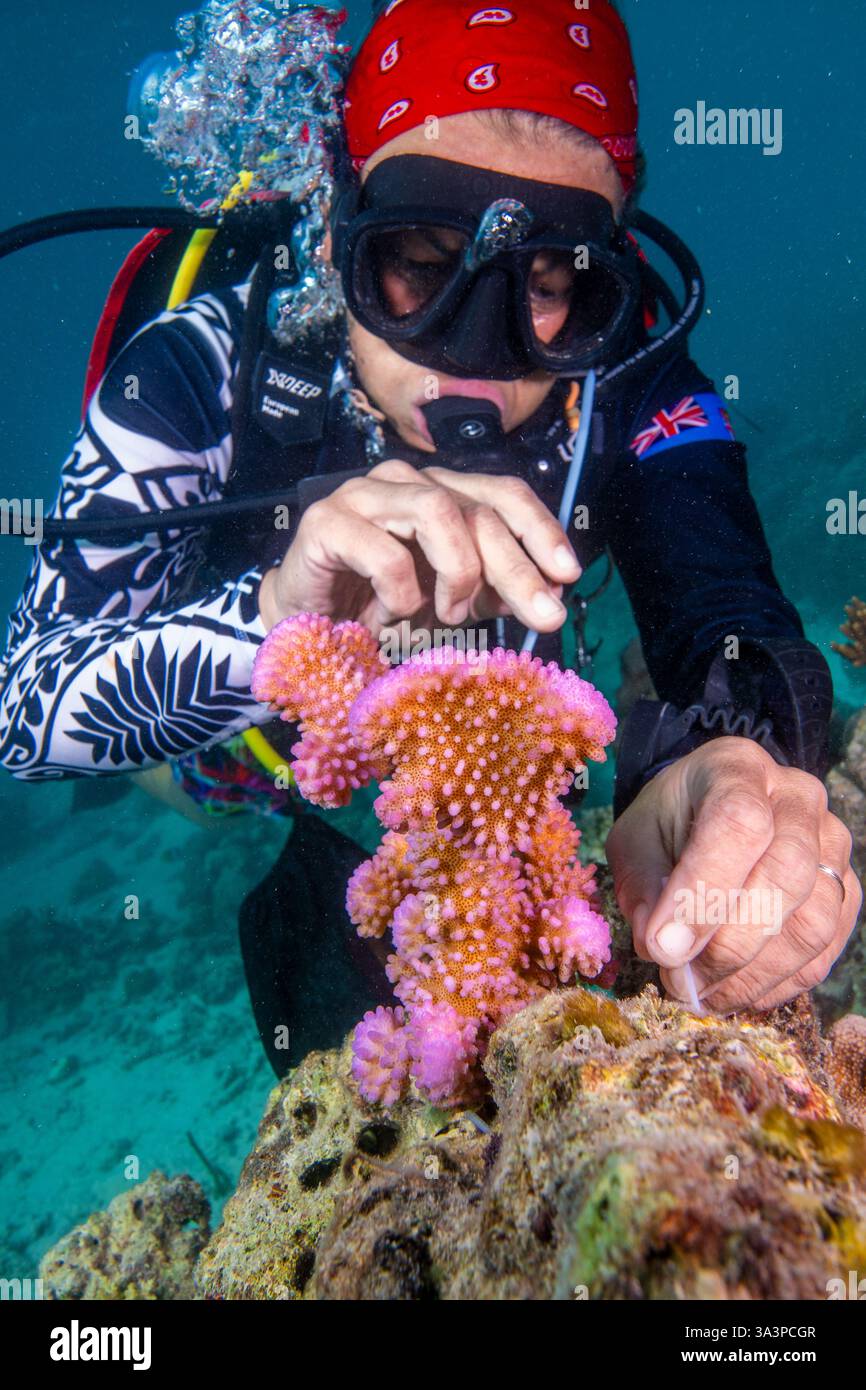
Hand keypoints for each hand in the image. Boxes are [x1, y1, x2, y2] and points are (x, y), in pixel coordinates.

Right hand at [258, 457, 580, 633]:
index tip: (568, 574)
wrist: (304, 624)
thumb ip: (492, 587)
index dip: (540, 528)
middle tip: (543, 617)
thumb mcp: (449, 599)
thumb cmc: (377, 605)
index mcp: (439, 491)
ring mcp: (363, 495)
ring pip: (437, 511)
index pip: (502, 492)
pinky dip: (401, 593)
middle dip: (517, 568)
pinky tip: (392, 614)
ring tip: (450, 616)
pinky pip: (384, 553)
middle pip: (477, 509)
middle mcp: (404, 481)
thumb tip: (551, 592)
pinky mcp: (326, 522)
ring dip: (458, 573)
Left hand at [606, 736, 860, 1011]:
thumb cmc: (668, 824)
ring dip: (753, 974)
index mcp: (738, 768)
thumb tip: (661, 946)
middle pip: (787, 875)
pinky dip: (777, 984)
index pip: (739, 823)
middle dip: (728, 945)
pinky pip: (824, 951)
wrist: (706, 813)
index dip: (703, 891)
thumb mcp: (634, 840)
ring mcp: (832, 844)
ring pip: (814, 922)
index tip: (664, 947)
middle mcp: (798, 799)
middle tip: (679, 981)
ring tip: (701, 993)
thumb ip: (643, 885)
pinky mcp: (845, 890)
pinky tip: (734, 990)